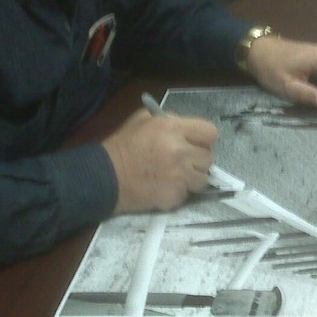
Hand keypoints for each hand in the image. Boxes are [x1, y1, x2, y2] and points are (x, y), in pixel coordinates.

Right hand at [102, 108, 218, 213]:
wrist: (105, 177)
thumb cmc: (122, 146)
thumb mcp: (142, 120)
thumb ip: (168, 120)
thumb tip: (184, 126)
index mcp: (173, 129)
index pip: (210, 132)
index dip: (203, 139)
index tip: (194, 143)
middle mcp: (180, 152)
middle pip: (209, 158)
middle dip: (197, 159)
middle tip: (182, 161)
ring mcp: (179, 176)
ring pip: (203, 178)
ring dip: (192, 178)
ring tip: (176, 176)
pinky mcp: (175, 196)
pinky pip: (188, 193)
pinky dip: (179, 191)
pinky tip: (164, 186)